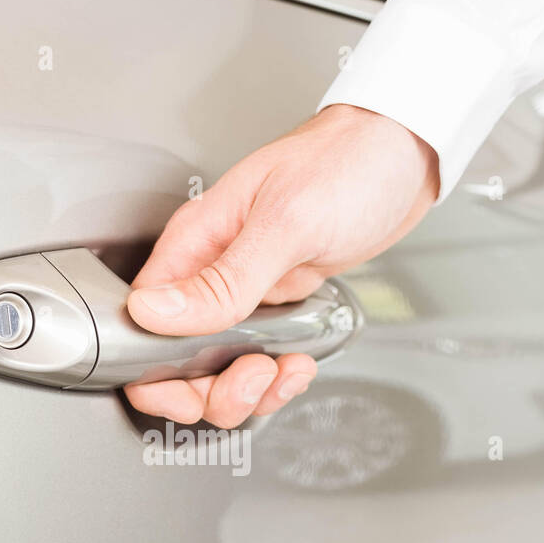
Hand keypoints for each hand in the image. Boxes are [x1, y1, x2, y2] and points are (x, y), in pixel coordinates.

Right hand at [124, 104, 438, 424]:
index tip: (193, 385)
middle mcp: (210, 269)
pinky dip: (277, 377)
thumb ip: (222, 279)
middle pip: (174, 357)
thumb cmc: (347, 164)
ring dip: (247, 389)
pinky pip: (256, 358)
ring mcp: (243, 290)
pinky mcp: (276, 303)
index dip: (154, 368)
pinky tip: (299, 363)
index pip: (141, 320)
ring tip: (281, 371)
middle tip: (251, 379)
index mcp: (195, 242)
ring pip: (216, 367)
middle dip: (208, 388)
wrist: (403, 154)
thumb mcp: (285, 224)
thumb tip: (153, 311)